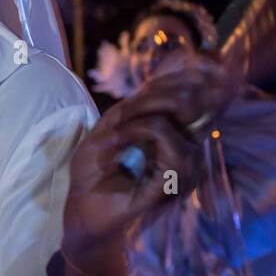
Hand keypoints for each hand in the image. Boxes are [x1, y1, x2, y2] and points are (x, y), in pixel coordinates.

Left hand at [63, 51, 237, 262]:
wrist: (82, 210)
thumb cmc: (92, 175)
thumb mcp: (104, 134)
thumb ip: (126, 111)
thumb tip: (147, 87)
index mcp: (169, 141)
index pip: (192, 105)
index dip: (184, 81)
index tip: (168, 66)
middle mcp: (181, 154)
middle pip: (193, 110)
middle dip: (163, 95)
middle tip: (129, 104)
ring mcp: (179, 172)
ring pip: (179, 128)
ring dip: (144, 119)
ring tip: (117, 128)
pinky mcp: (171, 187)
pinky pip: (173, 152)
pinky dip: (143, 135)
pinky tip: (119, 139)